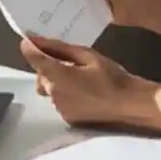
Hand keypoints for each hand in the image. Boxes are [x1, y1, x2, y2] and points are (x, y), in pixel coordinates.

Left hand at [20, 34, 160, 132]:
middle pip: (40, 76)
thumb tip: (36, 40)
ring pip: (50, 90)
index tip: (30, 40)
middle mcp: (53, 94)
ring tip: (81, 78)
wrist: (130, 105)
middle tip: (70, 62)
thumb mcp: (89, 56)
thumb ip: (60, 48)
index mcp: (57, 76)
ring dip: (57, 82)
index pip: (34, 59)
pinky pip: (60, 102)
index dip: (30, 47)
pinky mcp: (68, 119)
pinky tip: (85, 93)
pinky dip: (66, 95)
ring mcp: (60, 109)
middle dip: (48, 68)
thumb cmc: (112, 77)